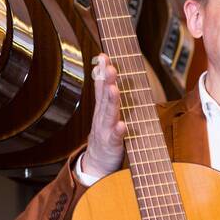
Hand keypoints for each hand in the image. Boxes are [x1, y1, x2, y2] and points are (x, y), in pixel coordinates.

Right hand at [78, 53, 127, 179]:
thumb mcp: (102, 111)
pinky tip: (122, 124)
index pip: (101, 86)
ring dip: (112, 101)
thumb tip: (101, 69)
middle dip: (107, 81)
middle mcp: (102, 117)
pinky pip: (116, 138)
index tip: (104, 55)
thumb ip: (102, 92)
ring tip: (114, 88)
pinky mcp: (112, 145)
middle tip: (110, 66)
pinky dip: (118, 130)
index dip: (102, 71)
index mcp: (102, 108)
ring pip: (108, 114)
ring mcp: (106, 131)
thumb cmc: (104, 135)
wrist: (97, 164)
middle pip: (104, 97)